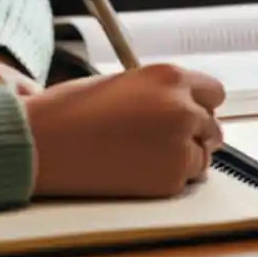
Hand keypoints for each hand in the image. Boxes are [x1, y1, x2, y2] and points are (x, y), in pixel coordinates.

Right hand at [22, 64, 225, 197]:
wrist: (43, 144)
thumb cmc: (71, 112)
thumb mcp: (125, 83)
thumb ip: (160, 93)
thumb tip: (183, 106)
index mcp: (171, 77)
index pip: (214, 92)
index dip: (199, 104)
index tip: (190, 113)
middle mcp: (183, 108)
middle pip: (212, 125)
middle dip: (193, 133)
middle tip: (164, 140)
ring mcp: (180, 144)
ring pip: (203, 155)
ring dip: (184, 156)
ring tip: (143, 156)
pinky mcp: (171, 177)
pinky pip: (185, 179)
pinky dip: (168, 178)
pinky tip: (137, 170)